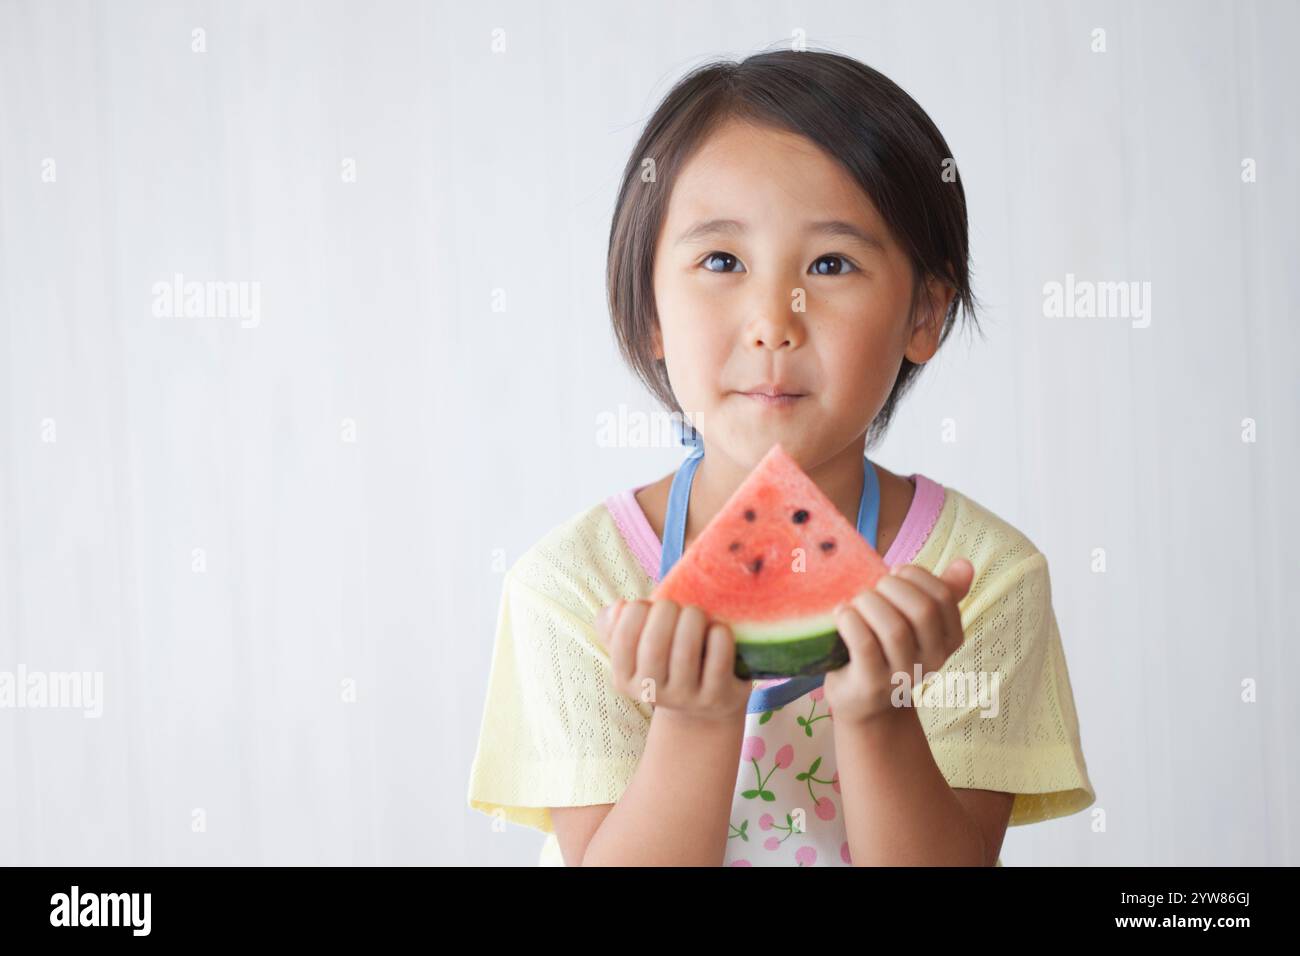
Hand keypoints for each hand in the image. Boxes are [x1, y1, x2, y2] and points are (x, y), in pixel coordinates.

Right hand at [595, 599, 750, 721]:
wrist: (703, 705)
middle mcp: (652, 693)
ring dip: (693, 619)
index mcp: (624, 680)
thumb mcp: (635, 648)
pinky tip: (717, 629)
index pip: (623, 637)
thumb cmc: (664, 662)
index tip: (651, 605)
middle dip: (667, 611)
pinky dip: (719, 634)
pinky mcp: (717, 696)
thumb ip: (614, 625)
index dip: (638, 610)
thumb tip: (619, 607)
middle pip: (654, 645)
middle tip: (678, 607)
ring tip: (696, 614)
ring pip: (686, 651)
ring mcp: (686, 698)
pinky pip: (718, 659)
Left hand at [822, 559, 975, 726]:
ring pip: (894, 628)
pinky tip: (841, 614)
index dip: (916, 576)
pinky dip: (850, 621)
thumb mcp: (917, 622)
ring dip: (868, 603)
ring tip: (855, 602)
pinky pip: (865, 645)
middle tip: (872, 589)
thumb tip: (965, 564)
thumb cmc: (888, 648)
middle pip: (922, 611)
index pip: (943, 597)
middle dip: (892, 588)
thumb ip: (941, 592)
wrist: (865, 701)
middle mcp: (933, 660)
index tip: (895, 573)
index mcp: (950, 639)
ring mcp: (903, 676)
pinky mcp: (872, 685)